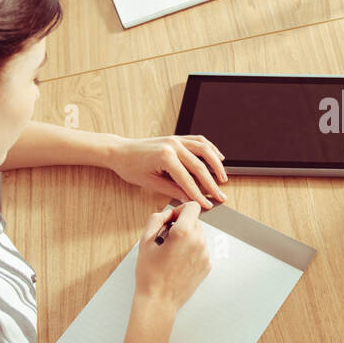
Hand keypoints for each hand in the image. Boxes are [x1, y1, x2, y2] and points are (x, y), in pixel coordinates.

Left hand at [110, 135, 227, 207]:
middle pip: (199, 166)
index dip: (199, 195)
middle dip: (212, 184)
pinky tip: (219, 158)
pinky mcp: (177, 137)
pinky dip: (211, 149)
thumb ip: (172, 190)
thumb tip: (189, 199)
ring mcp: (176, 139)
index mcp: (165, 157)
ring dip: (216, 164)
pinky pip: (199, 141)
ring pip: (204, 150)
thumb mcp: (151, 183)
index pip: (187, 180)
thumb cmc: (131, 167)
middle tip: (220, 196)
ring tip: (223, 178)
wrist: (121, 151)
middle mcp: (173, 146)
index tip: (207, 205)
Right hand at [134, 204, 210, 309]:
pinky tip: (177, 263)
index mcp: (184, 233)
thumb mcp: (145, 241)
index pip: (192, 207)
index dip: (180, 210)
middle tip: (165, 239)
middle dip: (181, 225)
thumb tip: (167, 214)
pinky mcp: (207, 266)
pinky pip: (200, 250)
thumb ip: (156, 219)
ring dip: (186, 239)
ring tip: (170, 254)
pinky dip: (191, 251)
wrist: (159, 300)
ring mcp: (205, 255)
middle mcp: (198, 242)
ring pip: (198, 236)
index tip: (171, 220)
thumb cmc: (149, 273)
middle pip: (195, 221)